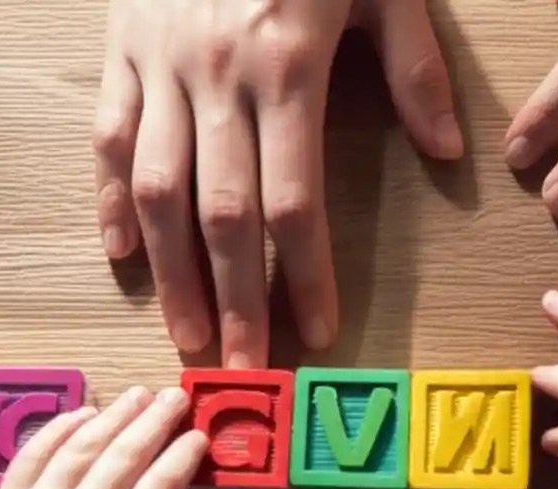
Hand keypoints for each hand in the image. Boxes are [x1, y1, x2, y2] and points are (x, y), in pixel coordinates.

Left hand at [0, 388, 206, 488]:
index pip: (165, 482)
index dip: (186, 452)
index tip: (199, 436)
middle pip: (129, 451)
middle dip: (158, 419)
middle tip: (177, 396)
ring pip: (85, 442)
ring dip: (117, 412)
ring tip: (139, 394)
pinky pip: (38, 450)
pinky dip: (64, 425)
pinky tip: (87, 412)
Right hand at [94, 0, 462, 366]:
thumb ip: (414, 70)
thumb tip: (449, 155)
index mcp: (288, 65)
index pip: (294, 199)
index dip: (303, 274)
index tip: (315, 333)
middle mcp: (217, 76)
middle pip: (221, 214)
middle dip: (235, 300)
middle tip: (241, 369)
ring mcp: (158, 65)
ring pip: (156, 190)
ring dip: (170, 273)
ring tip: (186, 335)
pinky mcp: (118, 51)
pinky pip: (108, 139)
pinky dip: (111, 200)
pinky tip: (122, 254)